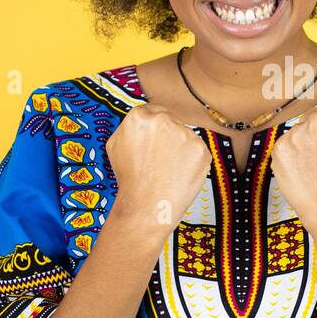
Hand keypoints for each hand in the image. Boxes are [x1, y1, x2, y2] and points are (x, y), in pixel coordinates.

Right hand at [105, 104, 209, 234]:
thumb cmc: (130, 180)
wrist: (146, 206)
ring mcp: (185, 134)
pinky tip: (179, 173)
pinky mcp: (201, 150)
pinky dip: (192, 162)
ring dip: (181, 149)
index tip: (158, 138)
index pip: (154, 111)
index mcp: (139, 116)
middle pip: (172, 121)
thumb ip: (129, 127)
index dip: (156, 128)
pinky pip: (198, 151)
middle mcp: (163, 120)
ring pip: (186, 136)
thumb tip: (143, 120)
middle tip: (161, 159)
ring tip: (168, 169)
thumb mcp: (115, 145)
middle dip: (169, 137)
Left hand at [269, 98, 316, 234]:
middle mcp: (316, 120)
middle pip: (310, 117)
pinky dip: (289, 157)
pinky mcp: (280, 148)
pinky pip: (284, 146)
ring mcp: (295, 134)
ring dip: (301, 144)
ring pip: (295, 132)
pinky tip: (301, 170)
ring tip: (312, 166)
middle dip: (314, 132)